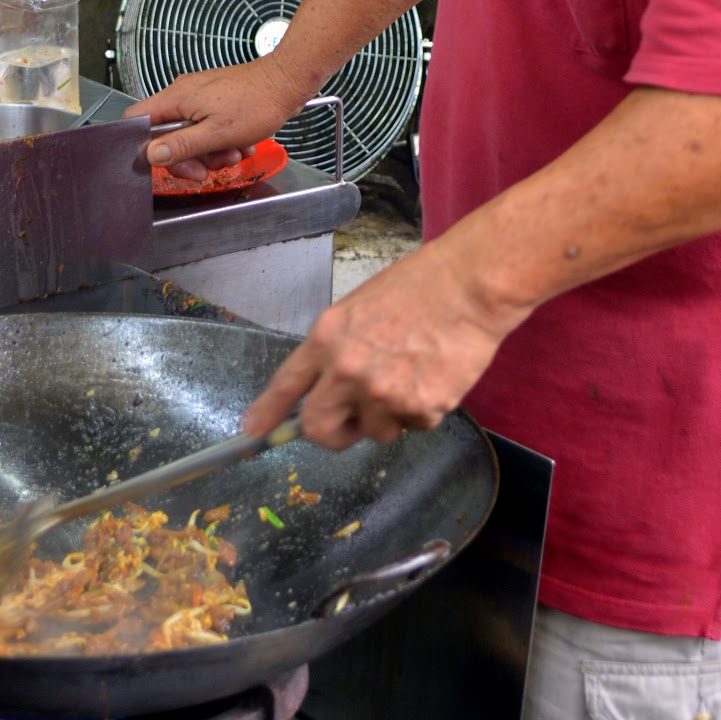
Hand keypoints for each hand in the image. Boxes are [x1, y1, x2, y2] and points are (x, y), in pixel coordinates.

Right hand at [123, 57, 309, 182]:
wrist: (287, 82)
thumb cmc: (258, 102)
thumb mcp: (217, 134)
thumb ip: (181, 146)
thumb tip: (151, 155)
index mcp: (177, 98)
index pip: (137, 119)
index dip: (145, 145)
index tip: (167, 161)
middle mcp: (183, 93)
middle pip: (166, 133)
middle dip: (188, 155)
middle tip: (207, 168)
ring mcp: (200, 96)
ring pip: (190, 133)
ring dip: (210, 150)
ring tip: (233, 151)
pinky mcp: (215, 99)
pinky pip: (207, 126)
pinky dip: (221, 139)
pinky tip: (240, 142)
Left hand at [242, 235, 514, 448]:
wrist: (468, 286)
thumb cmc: (417, 287)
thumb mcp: (359, 309)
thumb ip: (339, 349)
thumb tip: (329, 386)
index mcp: (328, 338)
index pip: (286, 383)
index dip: (267, 412)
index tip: (252, 432)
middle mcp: (347, 370)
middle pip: (319, 429)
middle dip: (334, 432)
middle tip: (353, 422)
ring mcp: (383, 393)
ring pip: (374, 432)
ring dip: (388, 416)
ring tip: (411, 376)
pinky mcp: (421, 408)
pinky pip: (413, 426)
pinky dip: (422, 410)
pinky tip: (434, 375)